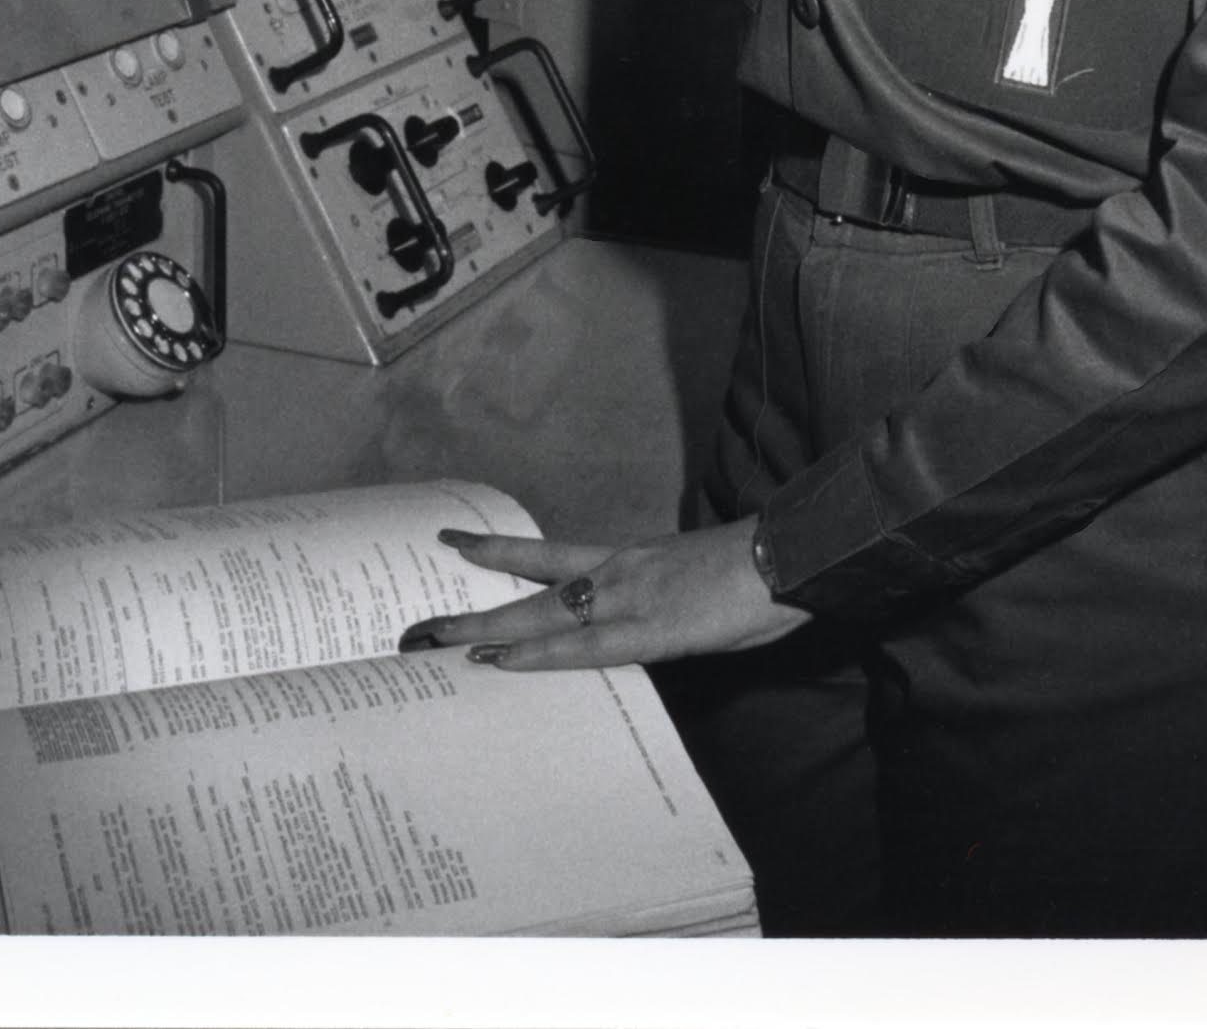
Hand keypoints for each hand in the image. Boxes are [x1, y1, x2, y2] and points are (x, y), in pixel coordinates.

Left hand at [396, 517, 809, 671]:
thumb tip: (638, 613)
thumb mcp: (691, 577)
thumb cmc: (752, 572)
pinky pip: (581, 648)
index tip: (456, 544)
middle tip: (420, 622)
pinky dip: (538, 655)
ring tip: (438, 643)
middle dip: (474, 607)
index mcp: (627, 559)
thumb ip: (655, 593)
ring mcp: (628, 600)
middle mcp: (615, 573)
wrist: (786, 558)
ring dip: (487, 632)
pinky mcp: (649, 631)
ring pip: (541, 618)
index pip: (549, 553)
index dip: (501, 551)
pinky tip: (502, 661)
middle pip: (529, 589)